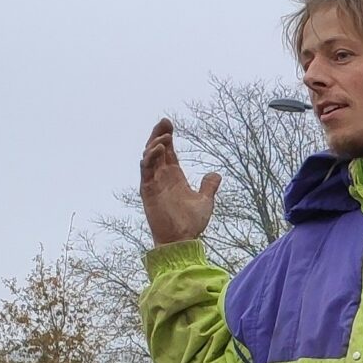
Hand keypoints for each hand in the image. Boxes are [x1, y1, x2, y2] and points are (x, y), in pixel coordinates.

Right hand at [139, 119, 219, 246]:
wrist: (182, 240)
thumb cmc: (191, 224)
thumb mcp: (205, 201)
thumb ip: (208, 187)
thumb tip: (216, 174)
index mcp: (174, 177)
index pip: (168, 152)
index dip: (167, 137)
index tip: (169, 124)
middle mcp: (162, 177)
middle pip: (156, 150)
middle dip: (159, 134)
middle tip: (164, 122)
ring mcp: (153, 182)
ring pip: (148, 157)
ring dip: (155, 144)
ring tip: (165, 137)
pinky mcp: (147, 190)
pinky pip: (145, 170)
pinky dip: (150, 158)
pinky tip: (159, 149)